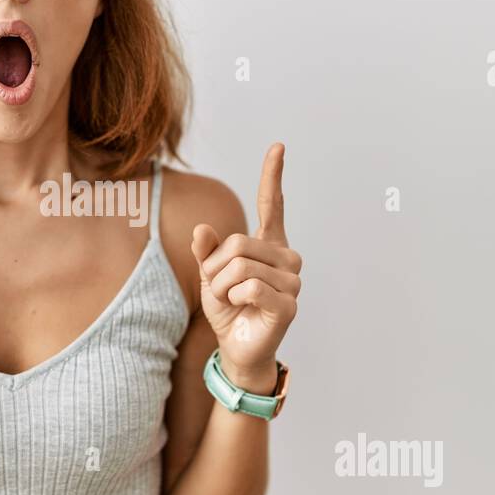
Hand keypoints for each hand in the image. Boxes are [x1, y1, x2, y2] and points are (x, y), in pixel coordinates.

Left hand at [191, 143, 300, 389]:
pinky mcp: (289, 304)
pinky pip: (249, 288)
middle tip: (221, 290)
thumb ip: (206, 251)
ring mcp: (292, 281)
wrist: (237, 348)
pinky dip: (234, 299)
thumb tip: (202, 230)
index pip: (271, 205)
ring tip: (233, 301)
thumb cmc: (228, 308)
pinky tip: (244, 309)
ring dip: (222, 287)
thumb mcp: (209, 275)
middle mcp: (286, 258)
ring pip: (240, 267)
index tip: (278, 146)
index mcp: (269, 246)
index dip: (272, 176)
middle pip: (237, 244)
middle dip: (215, 269)